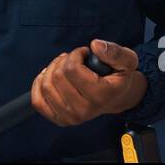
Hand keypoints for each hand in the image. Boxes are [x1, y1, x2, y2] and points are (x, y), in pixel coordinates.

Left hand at [31, 39, 147, 126]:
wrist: (116, 97)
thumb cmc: (119, 76)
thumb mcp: (127, 60)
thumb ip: (114, 52)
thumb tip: (95, 46)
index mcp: (100, 96)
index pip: (71, 69)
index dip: (75, 54)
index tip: (84, 53)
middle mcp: (84, 111)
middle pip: (57, 76)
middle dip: (64, 60)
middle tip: (75, 60)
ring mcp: (70, 117)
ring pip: (46, 85)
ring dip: (52, 69)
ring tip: (65, 67)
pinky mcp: (59, 119)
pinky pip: (37, 101)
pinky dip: (39, 85)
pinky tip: (49, 76)